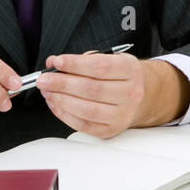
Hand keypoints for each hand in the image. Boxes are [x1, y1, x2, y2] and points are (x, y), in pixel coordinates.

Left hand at [36, 53, 189, 137]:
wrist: (144, 97)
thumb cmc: (123, 77)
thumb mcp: (115, 59)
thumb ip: (88, 59)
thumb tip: (58, 64)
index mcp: (130, 71)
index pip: (100, 66)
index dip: (75, 64)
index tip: (56, 61)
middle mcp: (129, 94)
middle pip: (91, 89)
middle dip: (62, 83)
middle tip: (44, 79)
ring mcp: (121, 114)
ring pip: (86, 109)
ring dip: (61, 99)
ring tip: (47, 91)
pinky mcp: (110, 130)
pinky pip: (83, 125)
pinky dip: (65, 114)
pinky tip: (56, 104)